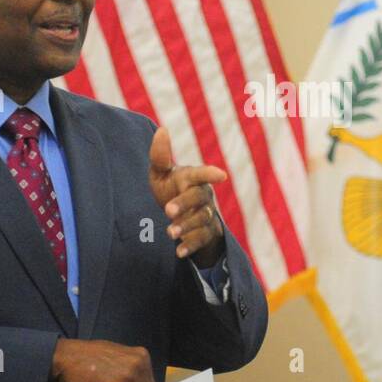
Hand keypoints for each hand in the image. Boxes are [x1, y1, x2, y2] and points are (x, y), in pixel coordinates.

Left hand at [147, 126, 226, 267]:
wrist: (179, 218)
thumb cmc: (170, 190)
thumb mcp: (160, 174)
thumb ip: (160, 156)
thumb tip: (162, 130)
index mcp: (192, 178)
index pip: (201, 174)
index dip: (210, 173)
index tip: (221, 176)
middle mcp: (203, 195)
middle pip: (199, 197)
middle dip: (185, 203)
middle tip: (168, 210)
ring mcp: (207, 215)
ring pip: (201, 219)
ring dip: (186, 225)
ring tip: (169, 232)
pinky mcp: (207, 234)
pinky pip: (202, 239)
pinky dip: (191, 245)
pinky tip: (179, 252)